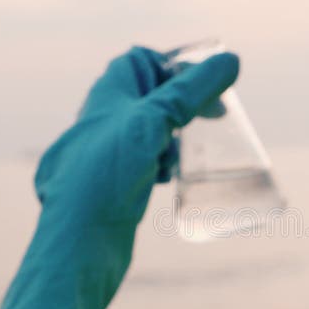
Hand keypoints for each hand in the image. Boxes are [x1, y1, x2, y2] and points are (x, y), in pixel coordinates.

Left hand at [0, 46, 239, 308]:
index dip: (173, 66)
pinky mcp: (117, 187)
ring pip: (151, 131)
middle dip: (184, 101)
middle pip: (150, 96)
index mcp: (106, 97)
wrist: (78, 247)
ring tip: (201, 144)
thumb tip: (230, 61)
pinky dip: (166, 162)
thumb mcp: (152, 123)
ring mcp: (110, 156)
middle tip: (218, 115)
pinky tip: (177, 175)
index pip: (140, 62)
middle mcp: (105, 122)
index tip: (206, 82)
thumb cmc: (105, 177)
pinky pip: (147, 162)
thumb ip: (190, 92)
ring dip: (177, 132)